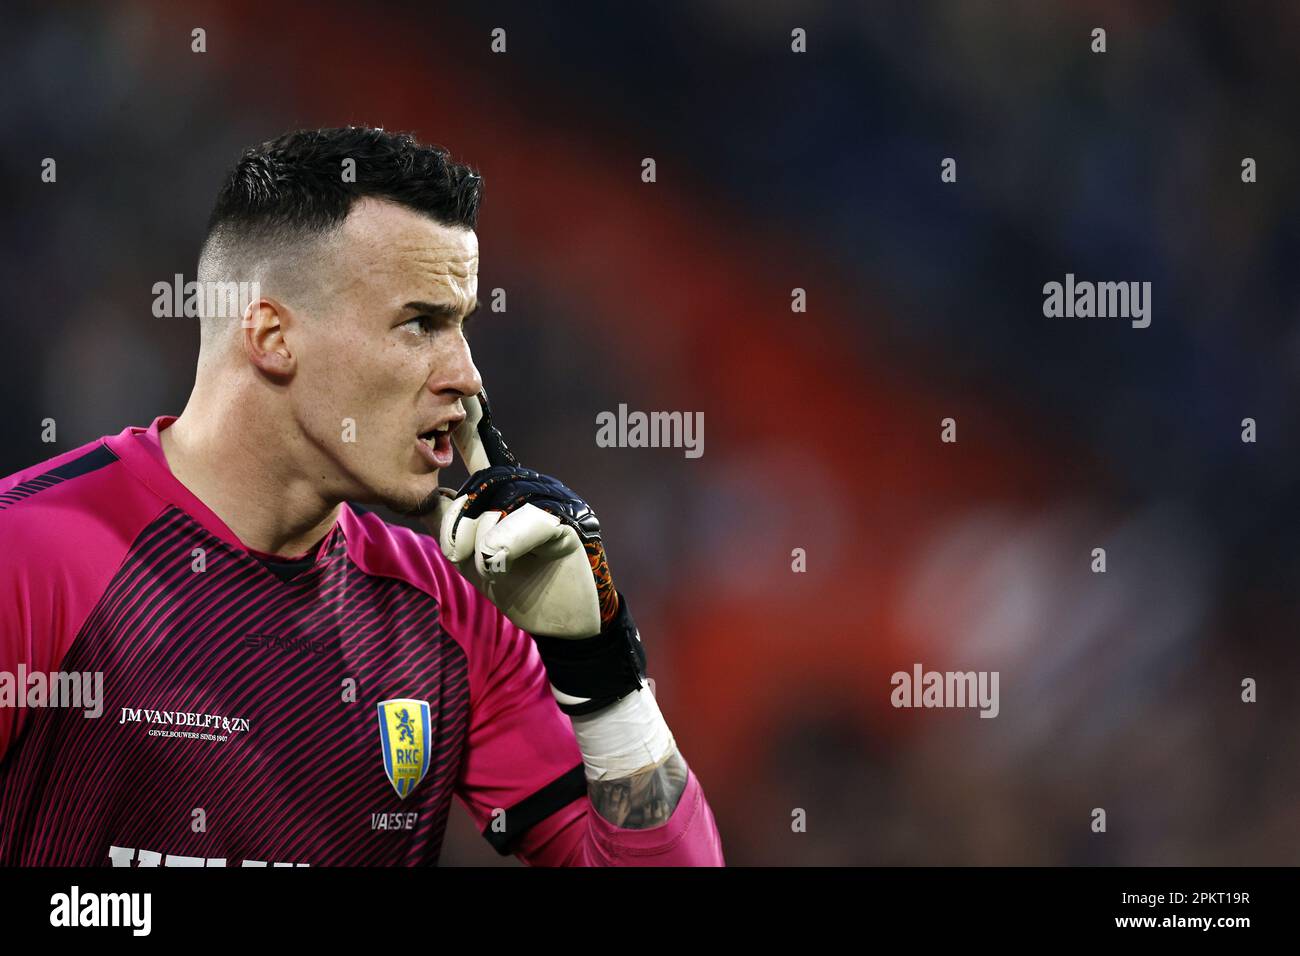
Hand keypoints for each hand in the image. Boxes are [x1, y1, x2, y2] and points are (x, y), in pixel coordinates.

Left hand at [427, 391, 618, 638]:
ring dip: (481, 541)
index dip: (472, 420)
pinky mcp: (573, 526)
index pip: (485, 449)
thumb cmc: (520, 587)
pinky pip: (529, 520)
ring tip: (486, 567)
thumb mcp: (472, 555)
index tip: (460, 392)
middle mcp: (535, 488)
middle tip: (459, 554)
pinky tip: (498, 565)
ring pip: (502, 502)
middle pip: (483, 483)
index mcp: (509, 490)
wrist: (563, 626)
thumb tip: (426, 495)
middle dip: (460, 522)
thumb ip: (450, 524)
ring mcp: (557, 503)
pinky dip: (506, 544)